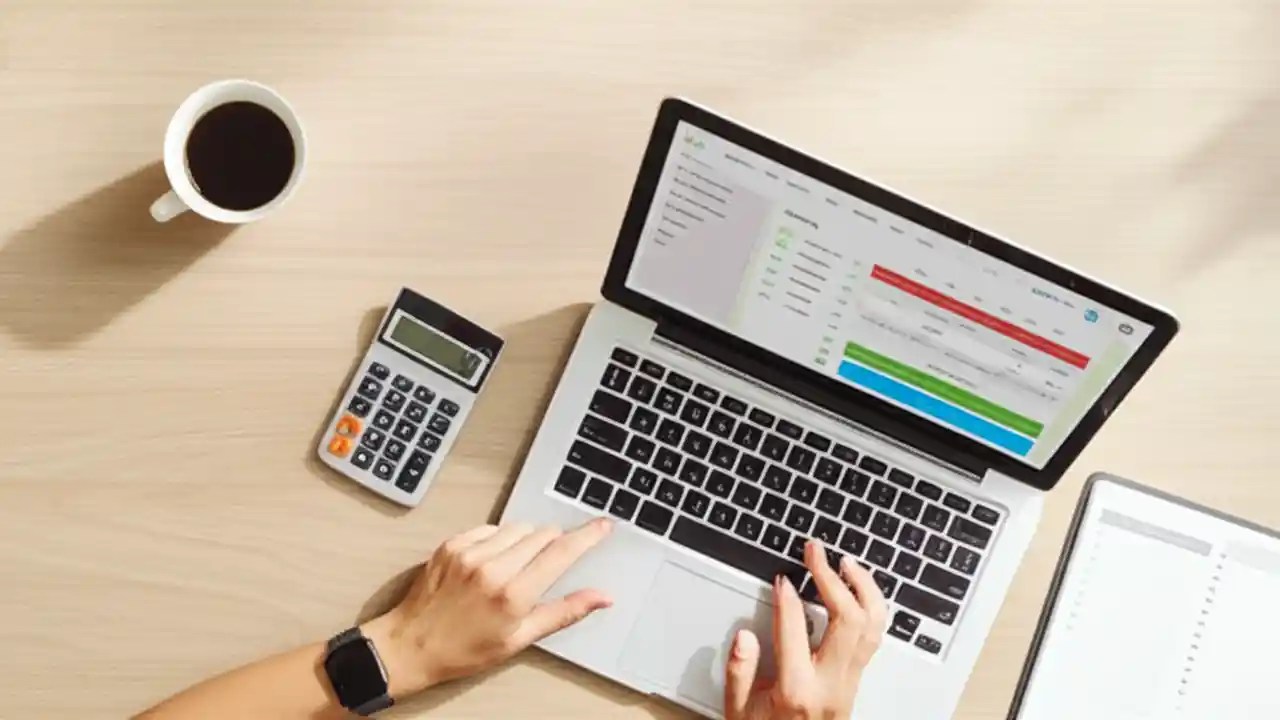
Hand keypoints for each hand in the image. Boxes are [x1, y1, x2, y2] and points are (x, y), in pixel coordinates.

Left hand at [363, 519, 613, 696]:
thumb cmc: (464, 650)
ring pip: (518, 528)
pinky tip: (491, 562)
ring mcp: (469, 553)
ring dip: (527, 540)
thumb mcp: (519, 639)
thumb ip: (564, 612)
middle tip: (548, 563)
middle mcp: (492, 569)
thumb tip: (601, 598)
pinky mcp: (452, 545)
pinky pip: (490, 528)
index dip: (588, 536)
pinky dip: (498, 540)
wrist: (410, 645)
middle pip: (542, 535)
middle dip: (554, 543)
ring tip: (516, 567)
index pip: (562, 553)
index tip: (603, 526)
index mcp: (513, 595)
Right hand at [724, 540, 886, 719]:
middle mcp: (831, 684)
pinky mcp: (857, 681)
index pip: (796, 627)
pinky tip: (860, 590)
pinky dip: (871, 606)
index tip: (781, 578)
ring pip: (872, 626)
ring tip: (845, 563)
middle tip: (815, 551)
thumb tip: (744, 636)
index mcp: (797, 689)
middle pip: (848, 619)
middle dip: (832, 577)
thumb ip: (739, 673)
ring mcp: (849, 682)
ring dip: (863, 588)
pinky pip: (874, 637)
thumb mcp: (737, 712)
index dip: (788, 596)